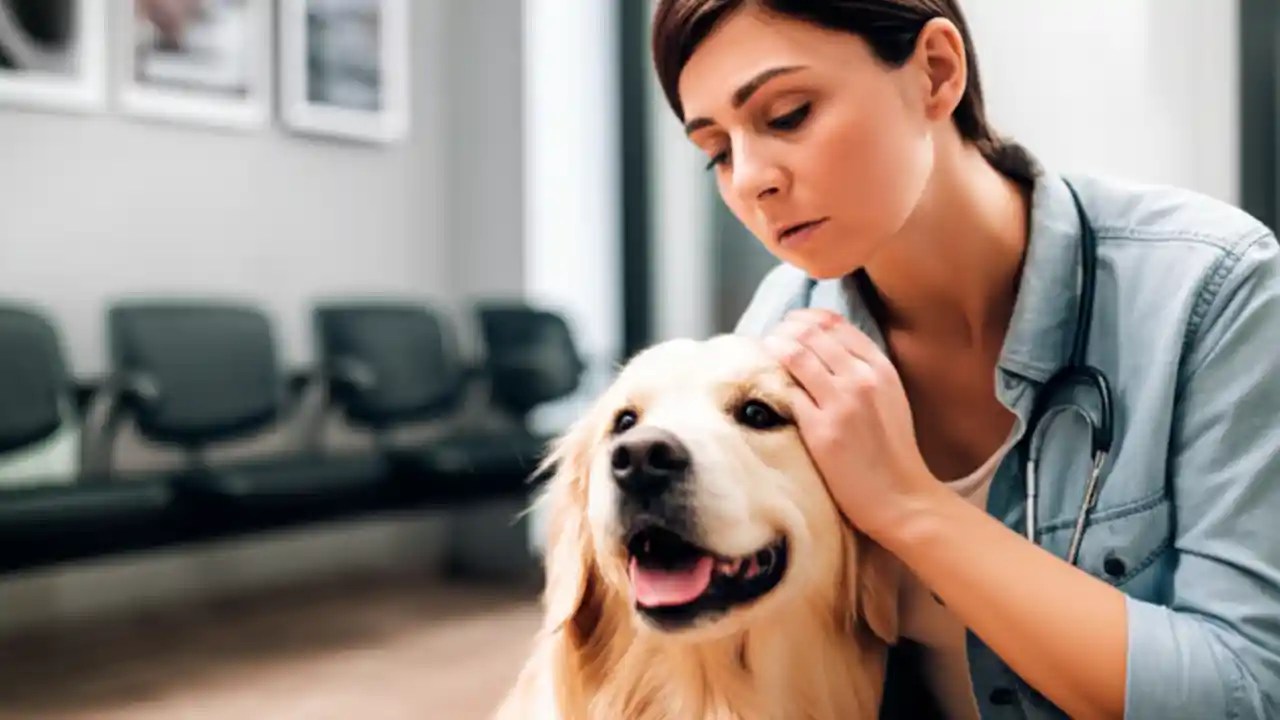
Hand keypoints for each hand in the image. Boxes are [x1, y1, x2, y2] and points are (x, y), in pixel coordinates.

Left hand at [763, 309, 939, 539]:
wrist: (899, 495)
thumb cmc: (891, 449)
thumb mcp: (888, 396)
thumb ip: (862, 370)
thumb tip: (824, 347)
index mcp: (880, 368)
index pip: (836, 324)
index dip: (807, 318)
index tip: (792, 322)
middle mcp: (861, 379)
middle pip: (812, 334)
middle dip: (786, 329)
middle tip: (772, 335)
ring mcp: (841, 403)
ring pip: (796, 356)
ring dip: (775, 348)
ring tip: (765, 349)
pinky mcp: (821, 429)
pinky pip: (788, 394)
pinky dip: (775, 384)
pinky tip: (767, 384)